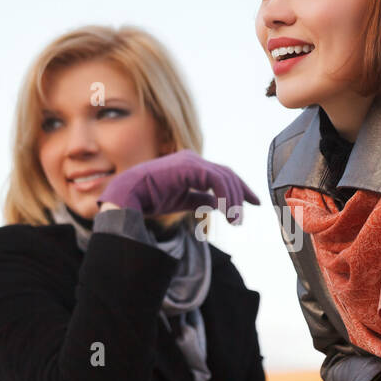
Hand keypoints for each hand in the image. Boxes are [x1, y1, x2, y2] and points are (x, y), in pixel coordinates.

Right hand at [98, 149, 259, 217]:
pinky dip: (225, 196)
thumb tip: (219, 205)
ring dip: (232, 200)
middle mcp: (193, 160)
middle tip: (243, 217)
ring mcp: (191, 161)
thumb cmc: (150, 198)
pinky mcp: (190, 167)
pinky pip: (216, 180)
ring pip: (225, 178)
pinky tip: (225, 211)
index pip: (222, 175)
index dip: (240, 189)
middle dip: (241, 194)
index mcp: (191, 166)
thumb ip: (202, 200)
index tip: (252, 203)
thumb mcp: (183, 201)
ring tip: (234, 221)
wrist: (128, 195)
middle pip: (228, 175)